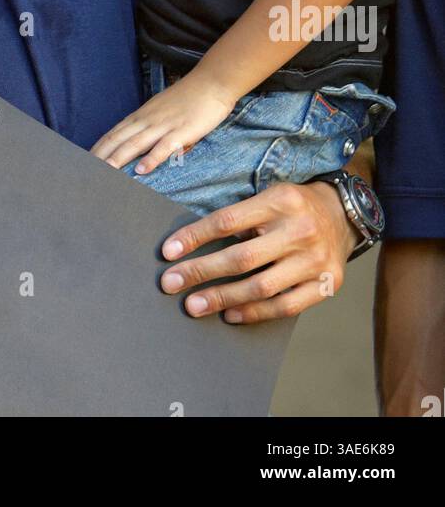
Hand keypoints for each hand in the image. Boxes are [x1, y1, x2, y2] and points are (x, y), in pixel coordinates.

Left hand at [90, 73, 234, 171]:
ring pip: (135, 143)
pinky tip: (142, 171)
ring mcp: (164, 125)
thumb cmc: (188, 99)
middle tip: (86, 171)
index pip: (114, 133)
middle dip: (101, 156)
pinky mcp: (182, 131)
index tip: (84, 160)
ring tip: (104, 173)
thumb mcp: (163, 113)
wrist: (212, 82)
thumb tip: (142, 152)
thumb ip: (151, 130)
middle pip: (119, 139)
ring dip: (118, 159)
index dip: (98, 147)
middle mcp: (147, 120)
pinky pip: (164, 146)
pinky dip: (152, 158)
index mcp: (141, 116)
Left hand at [156, 179, 357, 322]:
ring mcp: (314, 261)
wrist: (344, 215)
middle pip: (241, 258)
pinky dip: (254, 313)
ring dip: (222, 298)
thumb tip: (192, 243)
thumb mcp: (269, 196)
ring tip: (193, 305)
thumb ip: (240, 217)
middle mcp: (298, 230)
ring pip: (260, 287)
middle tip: (170, 283)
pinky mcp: (326, 285)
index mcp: (279, 201)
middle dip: (201, 272)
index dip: (195, 237)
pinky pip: (285, 306)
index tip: (168, 252)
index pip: (228, 221)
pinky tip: (230, 315)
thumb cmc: (293, 206)